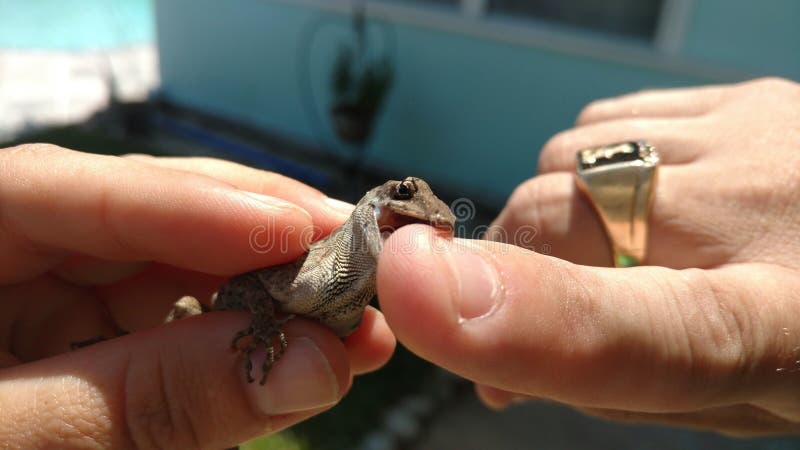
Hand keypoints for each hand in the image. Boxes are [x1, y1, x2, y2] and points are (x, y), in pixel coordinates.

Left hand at [0, 145, 394, 447]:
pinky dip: (249, 340)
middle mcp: (7, 259)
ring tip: (357, 314)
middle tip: (356, 261)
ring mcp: (55, 305)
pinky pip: (182, 328)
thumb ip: (149, 406)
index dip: (194, 205)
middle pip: (143, 219)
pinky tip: (309, 346)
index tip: (305, 228)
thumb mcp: (19, 448)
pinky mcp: (95, 350)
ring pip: (179, 271)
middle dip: (258, 240)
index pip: (67, 193)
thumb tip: (312, 364)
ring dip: (272, 293)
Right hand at [377, 78, 799, 435]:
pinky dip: (585, 168)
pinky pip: (607, 120)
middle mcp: (770, 207)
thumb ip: (615, 379)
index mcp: (787, 335)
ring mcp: (756, 131)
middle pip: (553, 217)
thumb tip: (494, 362)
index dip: (526, 316)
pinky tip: (630, 203)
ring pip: (567, 156)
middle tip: (529, 324)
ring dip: (550, 218)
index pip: (645, 330)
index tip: (411, 294)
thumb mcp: (734, 402)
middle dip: (510, 274)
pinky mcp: (746, 93)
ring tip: (603, 257)